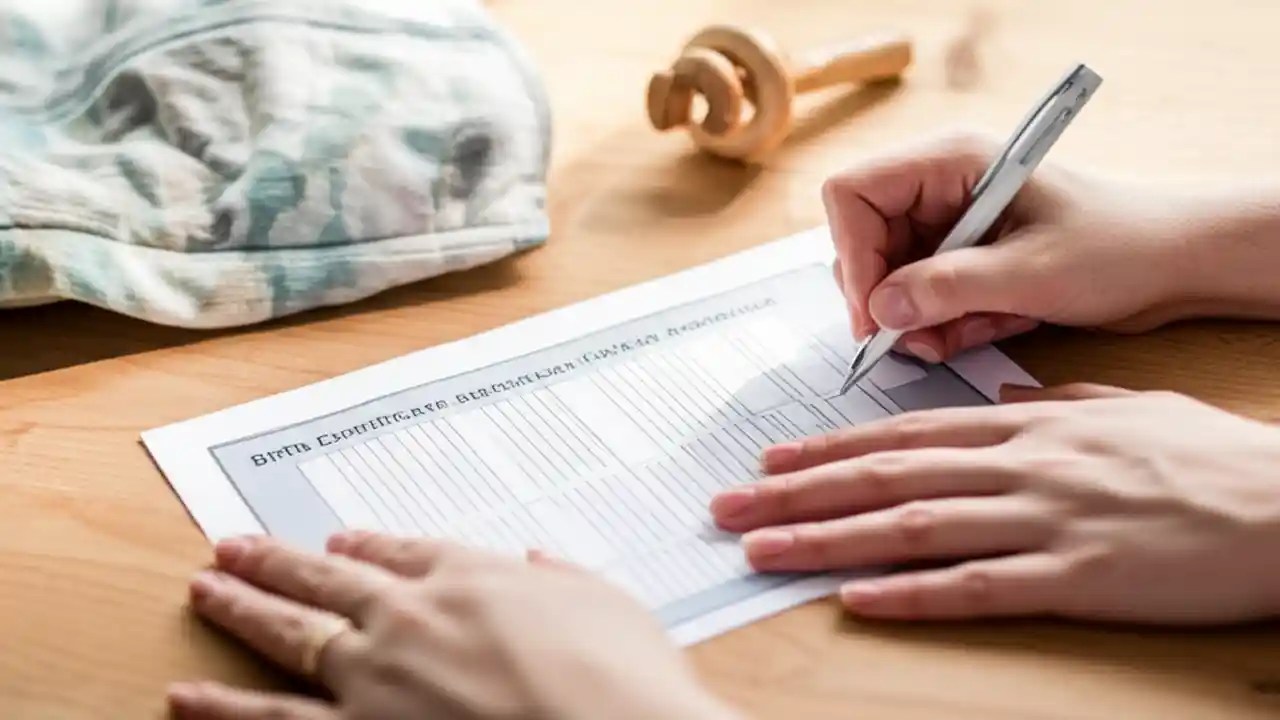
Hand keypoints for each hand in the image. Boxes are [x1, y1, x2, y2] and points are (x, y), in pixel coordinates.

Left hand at [167, 533, 739, 719]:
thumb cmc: (625, 680)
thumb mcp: (609, 605)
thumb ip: (561, 579)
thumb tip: (536, 559)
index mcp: (471, 579)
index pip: (403, 551)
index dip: (366, 546)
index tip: (339, 542)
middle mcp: (412, 619)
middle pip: (330, 581)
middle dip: (278, 561)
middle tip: (233, 545)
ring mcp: (377, 681)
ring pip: (289, 639)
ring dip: (239, 613)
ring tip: (201, 593)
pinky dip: (224, 711)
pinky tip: (185, 697)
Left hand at [709, 383, 1279, 623]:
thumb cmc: (1210, 459)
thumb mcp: (1126, 408)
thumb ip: (1058, 403)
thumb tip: (1009, 401)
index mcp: (1030, 425)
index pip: (906, 433)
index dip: (830, 447)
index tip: (772, 459)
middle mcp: (1021, 465)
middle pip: (887, 476)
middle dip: (798, 492)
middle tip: (729, 506)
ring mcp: (1044, 520)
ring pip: (911, 526)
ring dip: (825, 538)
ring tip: (761, 550)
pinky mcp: (1075, 580)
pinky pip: (976, 587)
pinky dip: (909, 593)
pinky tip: (854, 597)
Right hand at [821, 132, 1279, 362]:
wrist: (1174, 265)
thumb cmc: (1119, 247)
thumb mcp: (1030, 273)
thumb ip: (948, 289)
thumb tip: (880, 309)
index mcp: (951, 161)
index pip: (853, 194)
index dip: (852, 254)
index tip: (873, 313)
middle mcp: (940, 185)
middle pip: (864, 240)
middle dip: (885, 297)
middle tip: (912, 341)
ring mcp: (949, 222)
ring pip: (890, 275)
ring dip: (915, 318)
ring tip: (953, 341)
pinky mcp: (963, 255)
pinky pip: (922, 293)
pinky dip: (940, 323)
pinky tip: (981, 330)